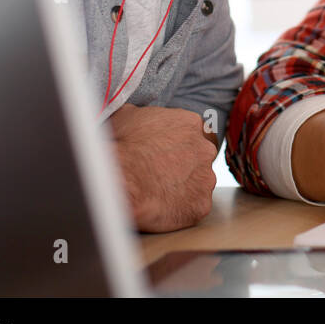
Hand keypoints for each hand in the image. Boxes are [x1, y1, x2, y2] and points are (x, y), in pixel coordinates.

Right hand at [109, 104, 216, 232]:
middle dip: (185, 166)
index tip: (165, 152)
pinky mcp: (201, 205)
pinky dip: (180, 209)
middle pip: (200, 157)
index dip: (179, 143)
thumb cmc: (120, 146)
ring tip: (158, 194)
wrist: (118, 180)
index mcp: (191, 124)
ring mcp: (206, 179)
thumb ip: (141, 114)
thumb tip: (135, 114)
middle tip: (161, 175)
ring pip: (199, 184)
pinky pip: (193, 207)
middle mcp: (205, 150)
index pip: (194, 132)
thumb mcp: (125, 116)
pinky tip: (161, 209)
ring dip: (184, 188)